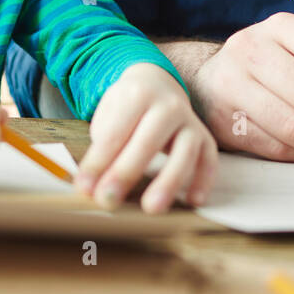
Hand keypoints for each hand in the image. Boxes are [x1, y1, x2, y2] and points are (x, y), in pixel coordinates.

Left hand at [75, 62, 216, 213]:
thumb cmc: (126, 109)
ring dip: (168, 181)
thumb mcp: (108, 118)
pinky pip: (209, 158)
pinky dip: (204, 180)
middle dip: (126, 173)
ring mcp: (189, 120)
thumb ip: (101, 151)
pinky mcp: (204, 136)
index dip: (98, 163)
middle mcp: (168, 104)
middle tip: (107, 201)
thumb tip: (89, 189)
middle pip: (147, 141)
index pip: (115, 133)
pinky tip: (193, 201)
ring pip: (184, 151)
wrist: (156, 84)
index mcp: (137, 94)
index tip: (83, 189)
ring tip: (152, 208)